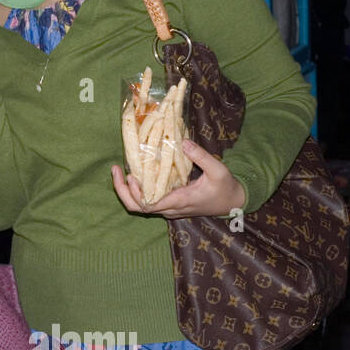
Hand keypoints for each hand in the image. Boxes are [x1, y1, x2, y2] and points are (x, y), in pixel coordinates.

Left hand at [111, 139, 245, 218]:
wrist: (233, 203)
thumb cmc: (226, 188)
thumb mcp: (219, 170)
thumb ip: (201, 156)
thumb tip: (183, 142)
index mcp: (178, 201)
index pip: (147, 205)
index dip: (134, 193)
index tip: (129, 175)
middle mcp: (170, 208)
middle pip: (137, 207)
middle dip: (122, 191)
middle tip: (115, 170)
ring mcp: (169, 208)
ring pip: (141, 205)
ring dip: (128, 190)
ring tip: (119, 170)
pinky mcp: (170, 204)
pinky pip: (148, 200)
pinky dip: (138, 189)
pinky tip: (136, 172)